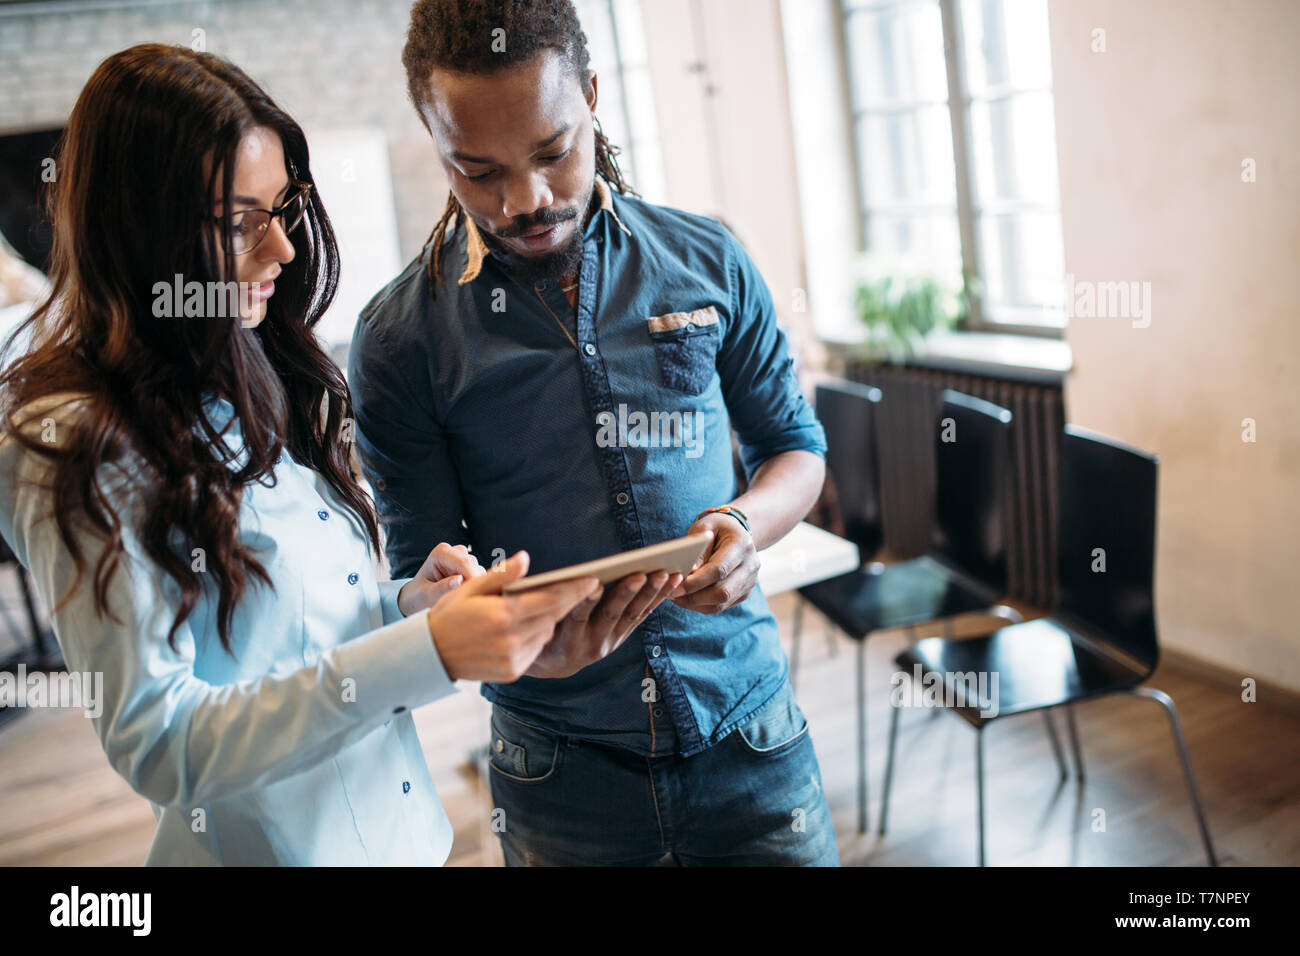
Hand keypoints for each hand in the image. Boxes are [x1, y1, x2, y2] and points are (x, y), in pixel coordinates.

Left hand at [398, 543, 485, 616]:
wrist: (418, 598)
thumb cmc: (418, 595)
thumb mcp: (424, 595)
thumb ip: (440, 588)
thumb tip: (459, 581)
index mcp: (442, 552)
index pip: (463, 562)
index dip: (472, 578)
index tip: (475, 595)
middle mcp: (457, 553)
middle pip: (474, 567)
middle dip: (474, 585)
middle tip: (466, 604)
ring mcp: (466, 561)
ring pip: (481, 574)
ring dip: (476, 589)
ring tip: (463, 603)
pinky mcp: (473, 571)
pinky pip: (483, 580)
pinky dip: (478, 591)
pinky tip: (468, 600)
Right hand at [424, 551, 599, 682]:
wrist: (430, 654)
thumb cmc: (449, 614)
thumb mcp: (471, 588)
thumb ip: (502, 575)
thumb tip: (526, 558)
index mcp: (502, 616)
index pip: (550, 600)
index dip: (574, 589)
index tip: (593, 579)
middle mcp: (511, 640)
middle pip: (553, 617)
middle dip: (568, 601)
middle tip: (585, 585)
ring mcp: (513, 659)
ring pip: (547, 634)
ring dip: (552, 619)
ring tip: (560, 602)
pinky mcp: (513, 673)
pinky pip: (536, 650)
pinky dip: (538, 636)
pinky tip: (535, 624)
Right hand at [524, 570, 683, 678]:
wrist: (553, 663)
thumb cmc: (540, 632)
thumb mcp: (537, 625)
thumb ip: (547, 605)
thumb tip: (557, 580)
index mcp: (564, 640)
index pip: (575, 619)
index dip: (584, 602)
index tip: (594, 584)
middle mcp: (590, 645)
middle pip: (610, 616)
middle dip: (626, 594)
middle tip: (640, 574)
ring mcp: (609, 643)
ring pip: (632, 616)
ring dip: (650, 594)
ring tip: (664, 573)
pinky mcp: (620, 638)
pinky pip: (641, 616)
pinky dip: (657, 598)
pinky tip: (672, 580)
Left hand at [669, 513, 758, 613]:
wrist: (736, 533)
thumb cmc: (716, 529)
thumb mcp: (705, 528)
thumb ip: (698, 550)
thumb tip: (689, 573)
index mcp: (742, 545)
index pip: (719, 570)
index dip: (696, 581)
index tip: (675, 586)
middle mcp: (751, 565)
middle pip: (723, 591)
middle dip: (695, 596)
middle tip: (672, 594)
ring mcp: (750, 581)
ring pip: (722, 602)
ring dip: (696, 603)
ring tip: (676, 597)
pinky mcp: (744, 592)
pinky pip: (721, 605)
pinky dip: (702, 605)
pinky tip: (686, 599)